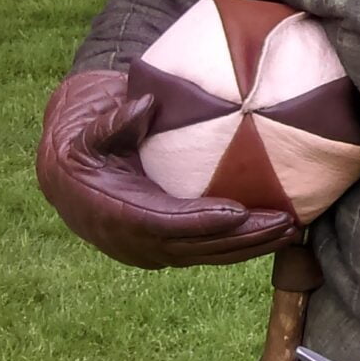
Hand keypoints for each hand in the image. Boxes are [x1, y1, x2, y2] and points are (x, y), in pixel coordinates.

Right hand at [35, 70, 294, 267]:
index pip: (162, 222)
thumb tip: (145, 105)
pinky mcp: (163, 246)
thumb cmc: (82, 137)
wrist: (66, 166)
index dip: (201, 221)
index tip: (238, 211)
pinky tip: (276, 233)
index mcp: (108, 210)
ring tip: (293, 231)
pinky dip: (240, 244)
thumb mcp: (88, 125)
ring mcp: (147, 247)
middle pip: (194, 246)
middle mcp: (129, 238)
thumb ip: (114, 120)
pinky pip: (205, 250)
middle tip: (286, 224)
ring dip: (250, 247)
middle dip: (242, 239)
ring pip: (205, 254)